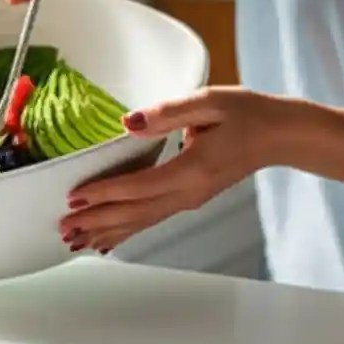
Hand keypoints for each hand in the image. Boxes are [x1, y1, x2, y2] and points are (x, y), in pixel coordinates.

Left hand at [59, 87, 277, 253]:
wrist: (279, 135)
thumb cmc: (248, 114)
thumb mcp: (209, 101)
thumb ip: (168, 113)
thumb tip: (130, 123)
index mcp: (192, 169)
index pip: (140, 186)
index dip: (106, 193)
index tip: (76, 197)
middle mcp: (189, 192)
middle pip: (136, 212)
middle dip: (97, 221)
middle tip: (64, 227)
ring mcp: (190, 200)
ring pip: (142, 222)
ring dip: (108, 232)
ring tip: (76, 241)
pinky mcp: (189, 199)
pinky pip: (152, 219)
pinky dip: (126, 231)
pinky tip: (107, 241)